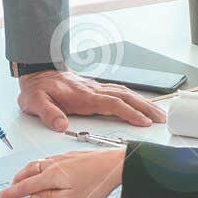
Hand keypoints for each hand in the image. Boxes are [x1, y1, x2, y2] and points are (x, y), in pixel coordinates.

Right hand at [0, 149, 125, 197]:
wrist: (117, 164)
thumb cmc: (97, 181)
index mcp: (51, 175)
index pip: (24, 186)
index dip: (9, 194)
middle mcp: (53, 164)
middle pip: (27, 172)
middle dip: (15, 181)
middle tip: (9, 191)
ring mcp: (62, 158)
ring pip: (37, 164)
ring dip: (26, 173)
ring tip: (24, 181)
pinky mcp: (71, 156)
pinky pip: (47, 161)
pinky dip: (39, 167)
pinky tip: (45, 171)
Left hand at [16, 69, 167, 131]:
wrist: (37, 73)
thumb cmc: (37, 90)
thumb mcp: (35, 102)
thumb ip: (48, 113)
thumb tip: (61, 125)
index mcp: (83, 96)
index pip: (112, 104)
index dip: (129, 113)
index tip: (143, 122)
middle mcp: (93, 91)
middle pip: (126, 97)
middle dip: (146, 108)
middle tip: (162, 118)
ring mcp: (96, 89)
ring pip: (125, 93)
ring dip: (143, 103)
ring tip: (158, 113)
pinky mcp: (95, 90)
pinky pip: (119, 92)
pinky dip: (133, 98)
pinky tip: (140, 103)